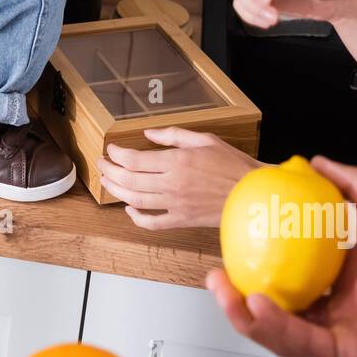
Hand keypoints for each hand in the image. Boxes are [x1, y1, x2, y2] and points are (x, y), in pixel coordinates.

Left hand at [98, 126, 259, 229]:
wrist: (254, 193)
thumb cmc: (233, 165)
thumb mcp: (205, 140)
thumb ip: (173, 135)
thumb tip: (149, 134)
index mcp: (177, 161)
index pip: (134, 159)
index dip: (117, 154)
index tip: (111, 149)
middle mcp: (172, 183)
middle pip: (129, 179)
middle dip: (109, 171)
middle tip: (102, 164)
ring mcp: (175, 204)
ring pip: (135, 200)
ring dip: (116, 191)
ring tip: (107, 182)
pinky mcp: (182, 220)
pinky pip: (152, 222)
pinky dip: (137, 218)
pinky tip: (129, 210)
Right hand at [206, 156, 356, 356]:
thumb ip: (353, 184)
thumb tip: (316, 162)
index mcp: (344, 277)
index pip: (288, 274)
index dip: (257, 264)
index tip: (233, 245)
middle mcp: (339, 308)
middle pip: (276, 308)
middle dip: (237, 299)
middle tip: (214, 278)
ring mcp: (342, 333)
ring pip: (281, 332)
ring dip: (247, 316)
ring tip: (226, 293)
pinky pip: (305, 342)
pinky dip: (277, 326)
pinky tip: (258, 306)